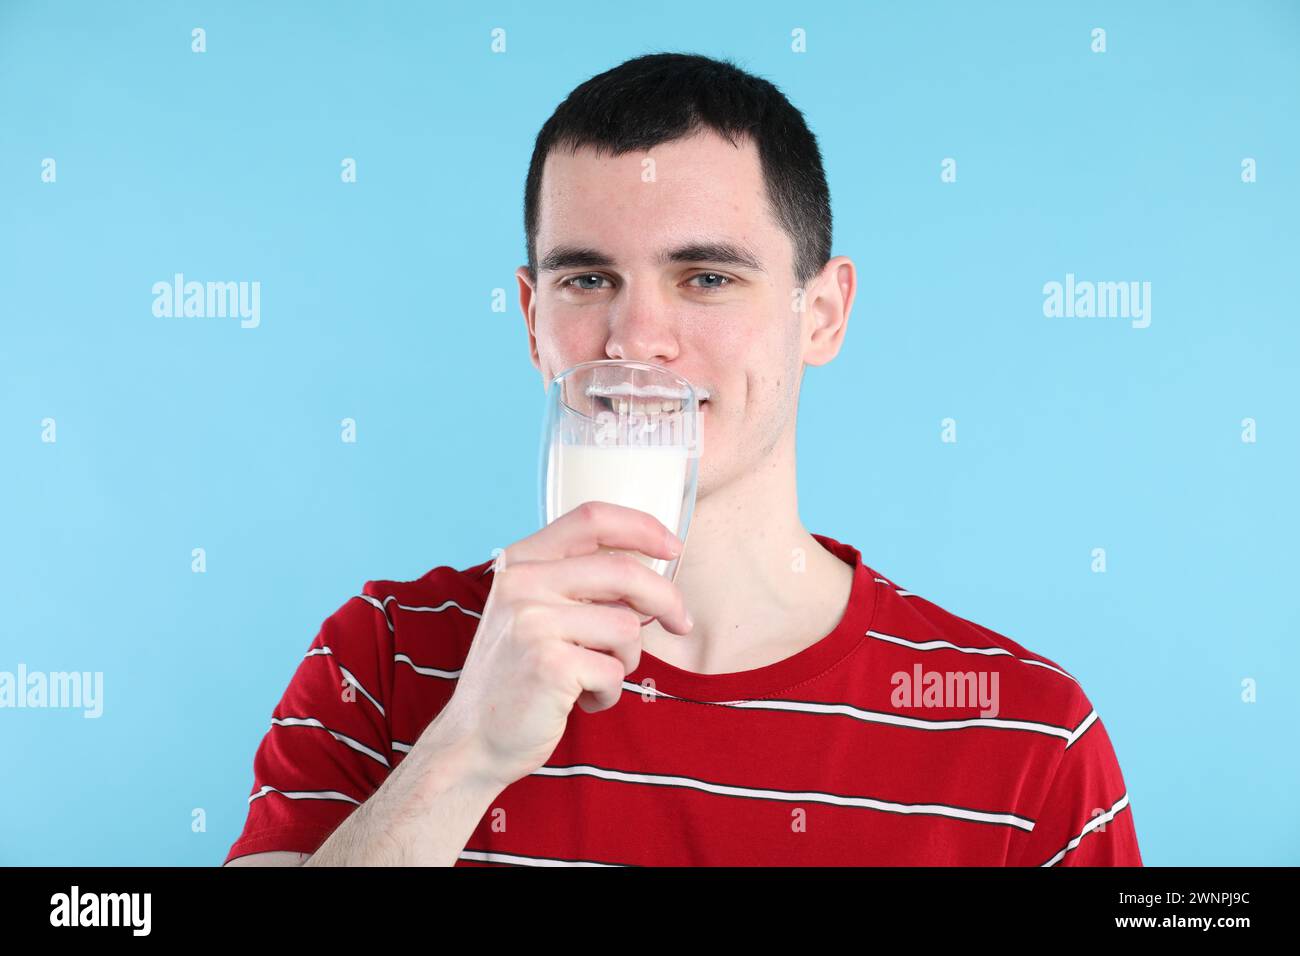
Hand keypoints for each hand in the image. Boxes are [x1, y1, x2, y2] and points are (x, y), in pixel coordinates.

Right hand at [432, 501, 692, 793]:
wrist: (471, 741)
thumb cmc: (516, 677)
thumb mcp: (531, 612)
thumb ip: (575, 584)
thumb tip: (650, 570)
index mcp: (521, 562)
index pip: (591, 519)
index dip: (642, 527)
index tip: (672, 546)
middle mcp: (523, 583)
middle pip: (624, 571)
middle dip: (667, 599)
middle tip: (681, 624)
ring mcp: (533, 622)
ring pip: (627, 627)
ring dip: (626, 660)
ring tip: (595, 677)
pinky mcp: (550, 664)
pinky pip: (614, 672)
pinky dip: (608, 693)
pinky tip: (581, 701)